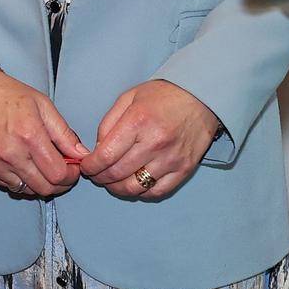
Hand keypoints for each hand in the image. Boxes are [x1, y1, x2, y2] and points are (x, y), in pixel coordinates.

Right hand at [0, 66, 87, 197]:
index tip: (73, 168)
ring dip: (41, 184)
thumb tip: (81, 154)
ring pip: (27, 191)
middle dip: (60, 184)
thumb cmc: (5, 93)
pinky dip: (22, 181)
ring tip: (43, 167)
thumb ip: (64, 133)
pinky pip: (10, 186)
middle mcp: (11, 154)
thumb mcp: (42, 104)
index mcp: (29, 134)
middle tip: (63, 172)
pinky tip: (25, 166)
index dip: (71, 175)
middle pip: (45, 188)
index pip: (58, 173)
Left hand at [78, 79, 219, 199]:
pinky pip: (157, 192)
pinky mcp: (184, 169)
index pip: (105, 156)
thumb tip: (97, 150)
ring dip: (117, 189)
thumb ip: (108, 123)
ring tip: (112, 182)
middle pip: (117, 174)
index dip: (90, 166)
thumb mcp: (129, 97)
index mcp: (138, 121)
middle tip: (96, 175)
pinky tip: (135, 184)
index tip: (87, 166)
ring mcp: (171, 159)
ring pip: (134, 188)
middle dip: (100, 178)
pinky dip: (141, 192)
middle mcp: (154, 143)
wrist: (202, 96)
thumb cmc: (163, 95)